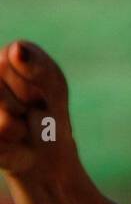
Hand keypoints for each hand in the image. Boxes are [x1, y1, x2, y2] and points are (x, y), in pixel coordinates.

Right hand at [0, 40, 74, 177]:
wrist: (44, 154)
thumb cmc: (47, 111)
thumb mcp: (53, 84)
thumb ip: (37, 65)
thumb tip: (18, 49)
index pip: (7, 60)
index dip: (31, 80)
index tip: (38, 91)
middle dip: (24, 100)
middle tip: (28, 109)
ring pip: (0, 113)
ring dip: (16, 124)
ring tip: (19, 125)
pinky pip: (1, 133)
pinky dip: (12, 141)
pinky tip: (11, 140)